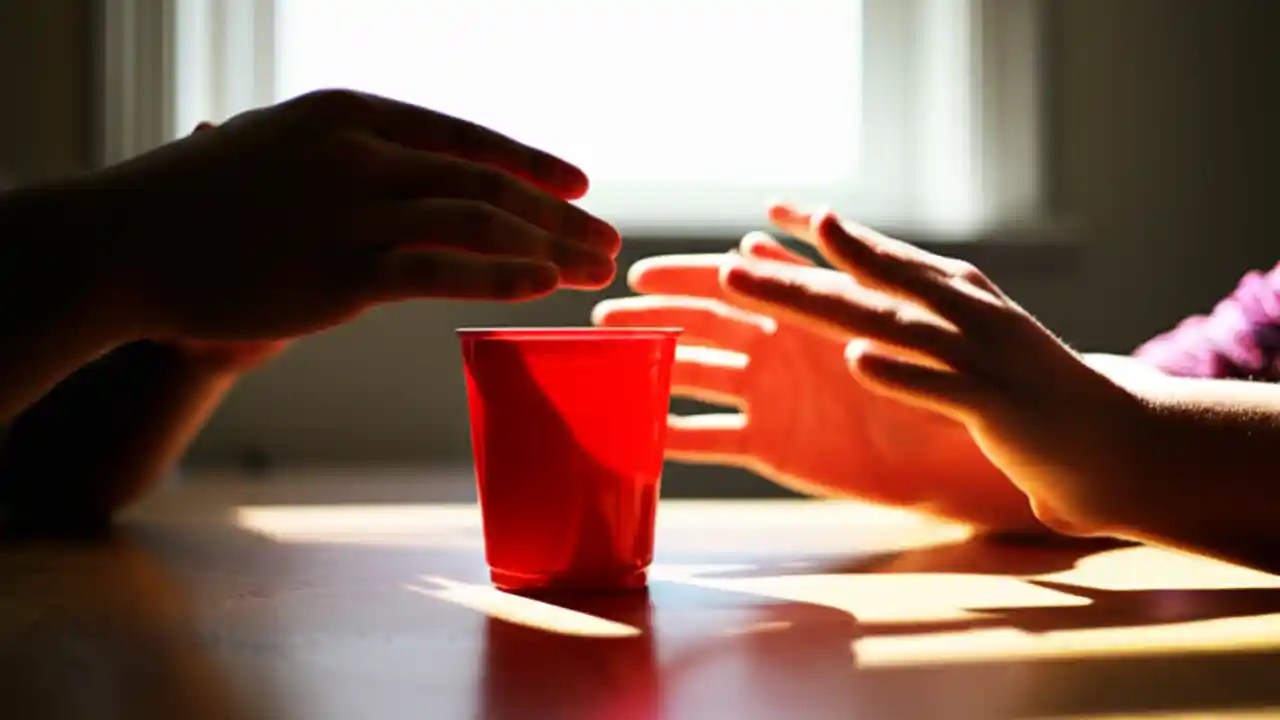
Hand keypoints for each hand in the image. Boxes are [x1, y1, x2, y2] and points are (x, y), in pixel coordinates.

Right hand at [73, 89, 619, 345]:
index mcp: (352, 115)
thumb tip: (395, 187)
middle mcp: (363, 150)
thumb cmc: (197, 206)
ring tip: (594, 270)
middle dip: (558, 214)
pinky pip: (440, 270)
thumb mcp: (280, 154)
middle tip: (608, 241)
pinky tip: (543, 285)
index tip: (575, 184)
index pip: (464, 139)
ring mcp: (353, 206)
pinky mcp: (340, 267)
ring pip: (477, 222)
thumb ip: (345, 168)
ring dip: (548, 247)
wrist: (121, 242)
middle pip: (487, 182)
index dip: (528, 163)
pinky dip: (499, 275)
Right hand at [593, 228, 1043, 531]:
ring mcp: (768, 398)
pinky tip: (637, 436)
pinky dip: (674, 439)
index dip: (683, 277)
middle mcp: (774, 350)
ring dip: (651, 372)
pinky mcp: (770, 446)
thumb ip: (820, 273)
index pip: (728, 284)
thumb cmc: (927, 369)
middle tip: (601, 316)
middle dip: (651, 320)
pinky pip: (712, 441)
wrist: (954, 442)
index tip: (636, 271)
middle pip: (698, 328)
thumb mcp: (878, 310)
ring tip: (605, 369)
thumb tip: (758, 236)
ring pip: (693, 379)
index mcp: (798, 310)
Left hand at [719, 204, 1146, 534]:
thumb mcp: (974, 340)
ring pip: (889, 322)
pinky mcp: (996, 404)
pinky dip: (899, 373)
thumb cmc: (1033, 392)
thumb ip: (922, 319)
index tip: (768, 212)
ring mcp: (979, 355)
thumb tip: (858, 318)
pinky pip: (939, 386)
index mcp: (956, 294)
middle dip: (796, 271)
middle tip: (735, 260)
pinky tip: (858, 361)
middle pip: (864, 285)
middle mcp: (963, 311)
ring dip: (823, 302)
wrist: (1118, 439)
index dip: (823, 234)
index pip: (876, 255)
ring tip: (774, 284)